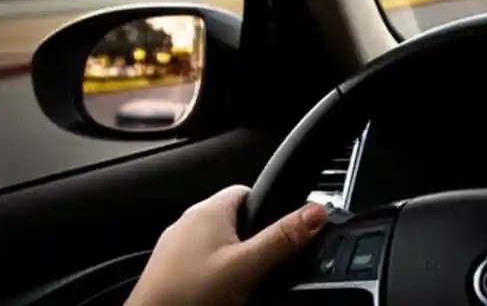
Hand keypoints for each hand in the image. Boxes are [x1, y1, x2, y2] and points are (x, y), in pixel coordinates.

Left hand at [126, 185, 326, 305]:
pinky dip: (216, 276)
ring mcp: (175, 250)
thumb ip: (283, 238)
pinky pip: (203, 264)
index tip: (285, 230)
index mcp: (207, 211)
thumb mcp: (247, 266)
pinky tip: (223, 295)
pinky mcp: (169, 274)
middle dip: (255, 241)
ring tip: (245, 284)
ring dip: (235, 261)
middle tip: (267, 265)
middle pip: (235, 221)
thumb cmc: (189, 297)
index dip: (271, 208)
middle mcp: (187, 224)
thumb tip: (317, 211)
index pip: (248, 191)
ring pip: (219, 245)